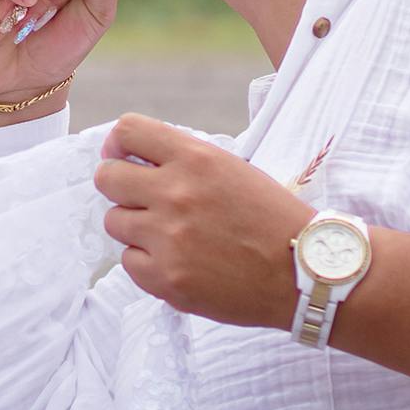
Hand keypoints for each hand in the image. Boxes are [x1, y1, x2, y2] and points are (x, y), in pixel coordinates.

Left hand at [90, 114, 310, 327]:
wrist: (303, 272)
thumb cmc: (271, 218)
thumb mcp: (232, 170)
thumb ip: (184, 161)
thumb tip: (135, 159)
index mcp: (195, 159)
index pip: (127, 131)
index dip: (118, 144)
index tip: (122, 156)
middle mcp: (175, 193)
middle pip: (106, 177)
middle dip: (119, 186)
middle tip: (140, 199)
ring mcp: (167, 238)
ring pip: (114, 222)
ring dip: (135, 227)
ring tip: (170, 234)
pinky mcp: (165, 278)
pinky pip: (128, 261)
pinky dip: (147, 262)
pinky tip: (178, 261)